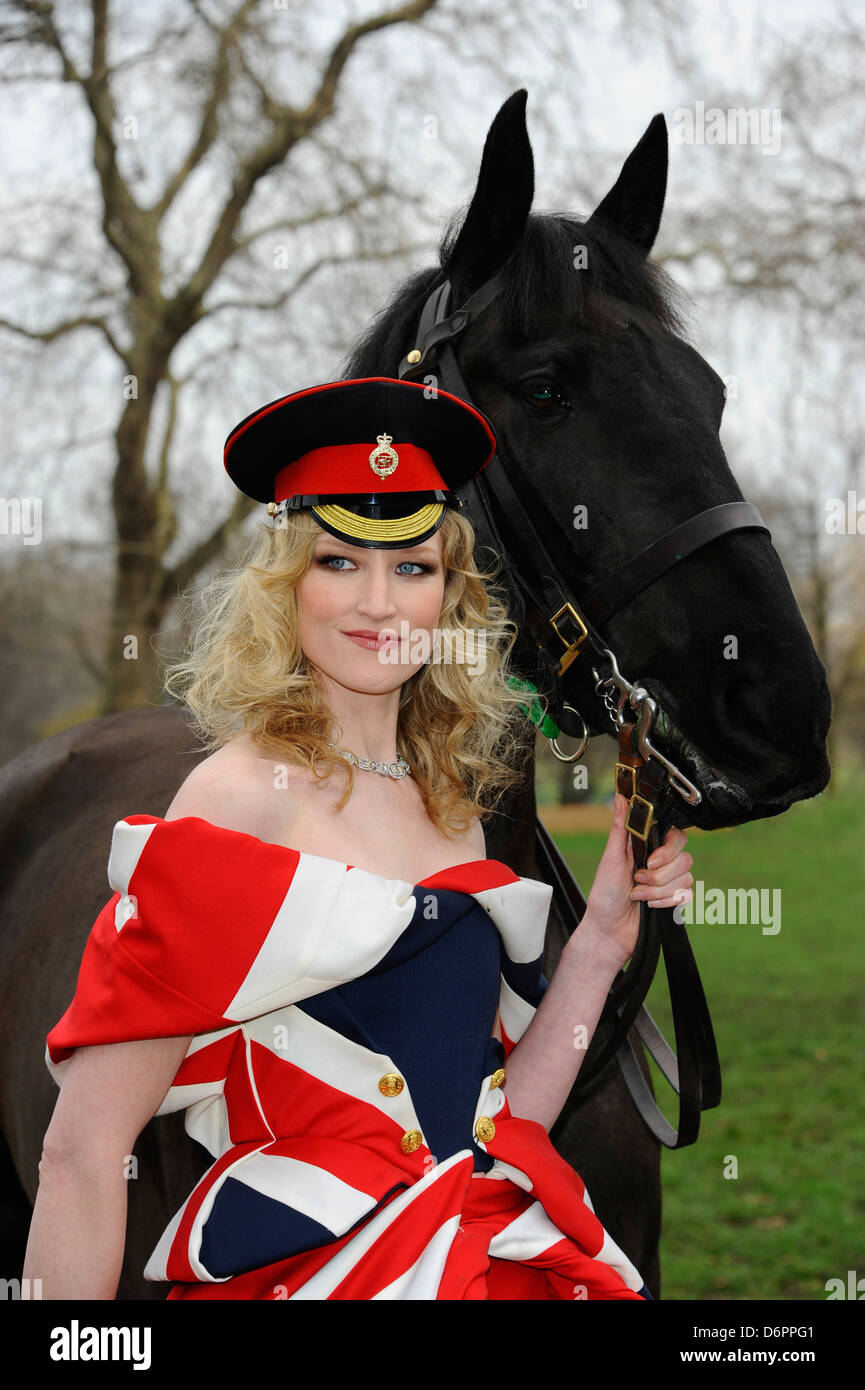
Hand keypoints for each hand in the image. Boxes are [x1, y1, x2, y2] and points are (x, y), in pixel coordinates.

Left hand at [580, 793, 693, 968]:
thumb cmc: (605, 894)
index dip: (668, 849)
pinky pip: (687, 896)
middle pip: (685, 857)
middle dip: (660, 875)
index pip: (675, 836)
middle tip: (638, 880)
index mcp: (647, 847)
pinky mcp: (675, 900)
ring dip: (658, 892)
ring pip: (686, 878)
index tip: (651, 861)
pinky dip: (666, 903)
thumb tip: (620, 796)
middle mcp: (662, 862)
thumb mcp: (610, 858)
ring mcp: (670, 881)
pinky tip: (649, 906)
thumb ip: (619, 827)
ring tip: (637, 895)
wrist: (609, 931)